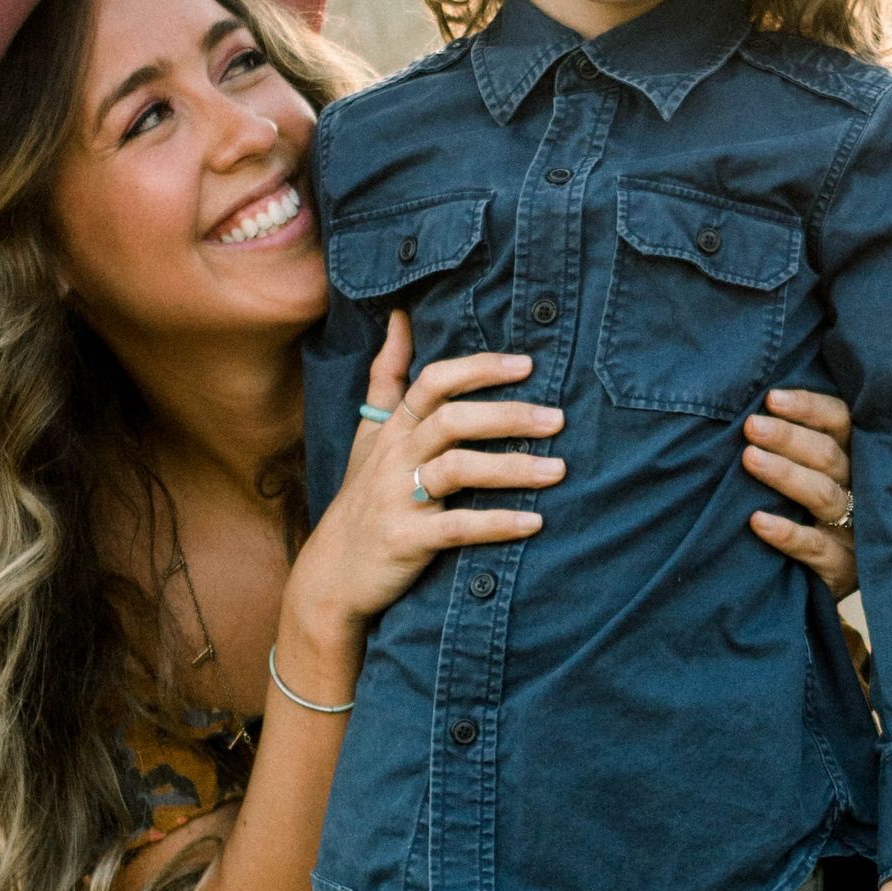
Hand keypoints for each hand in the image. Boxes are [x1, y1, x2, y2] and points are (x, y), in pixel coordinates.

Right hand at [284, 307, 567, 687]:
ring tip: (558, 470)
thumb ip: (386, 377)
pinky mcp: (405, 540)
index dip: (479, 368)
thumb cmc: (364, 498)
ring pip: (457, 469)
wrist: (332, 575)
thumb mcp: (369, 435)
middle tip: (558, 418)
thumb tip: (400, 315)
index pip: (433, 382)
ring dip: (512, 467)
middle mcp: (394, 457)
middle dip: (508, 415)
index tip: (528, 364)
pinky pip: (457, 527)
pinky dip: (498, 524)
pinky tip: (535, 523)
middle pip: (452, 420)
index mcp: (393, 429)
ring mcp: (396, 498)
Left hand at [742, 386, 856, 597]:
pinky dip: (786, 533)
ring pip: (823, 495)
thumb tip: (755, 408)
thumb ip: (799, 444)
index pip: (840, 421)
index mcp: (856, 458)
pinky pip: (814, 548)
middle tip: (751, 426)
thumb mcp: (818, 474)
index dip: (809, 409)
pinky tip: (757, 520)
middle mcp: (862, 490)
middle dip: (787, 437)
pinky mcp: (842, 568)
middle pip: (829, 456)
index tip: (771, 399)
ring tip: (749, 459)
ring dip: (785, 474)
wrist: (833, 586)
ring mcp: (855, 531)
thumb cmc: (814, 516)